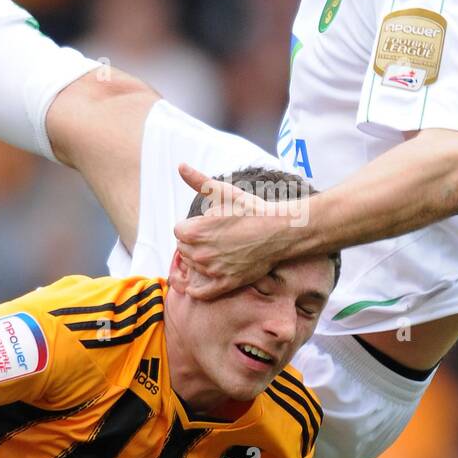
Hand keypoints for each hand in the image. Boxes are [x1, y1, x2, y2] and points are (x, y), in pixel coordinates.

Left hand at [173, 163, 293, 299]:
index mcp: (193, 230)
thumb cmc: (252, 210)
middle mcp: (199, 252)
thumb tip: (180, 165)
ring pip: (193, 268)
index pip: (178, 232)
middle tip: (215, 237)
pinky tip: (202, 280)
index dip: (192, 227)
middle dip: (195, 243)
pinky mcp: (225, 283)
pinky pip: (200, 293)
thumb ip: (198, 181)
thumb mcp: (223, 193)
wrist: (279, 230)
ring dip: (200, 260)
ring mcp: (211, 270)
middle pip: (183, 249)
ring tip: (220, 250)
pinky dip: (197, 289)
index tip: (206, 225)